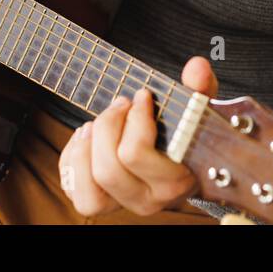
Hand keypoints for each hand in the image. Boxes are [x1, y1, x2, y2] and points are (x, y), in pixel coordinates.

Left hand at [57, 56, 216, 217]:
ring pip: (89, 191)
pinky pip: (74, 190)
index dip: (134, 118)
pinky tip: (86, 138)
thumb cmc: (185, 133)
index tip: (142, 96)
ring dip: (86, 149)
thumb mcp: (195, 110)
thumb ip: (199, 88)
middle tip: (120, 104)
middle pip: (108, 169)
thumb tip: (197, 67)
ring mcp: (122, 204)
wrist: (180, 162)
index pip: (136, 154)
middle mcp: (148, 201)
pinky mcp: (100, 203)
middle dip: (108, 127)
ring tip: (95, 124)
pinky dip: (72, 160)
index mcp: (174, 182)